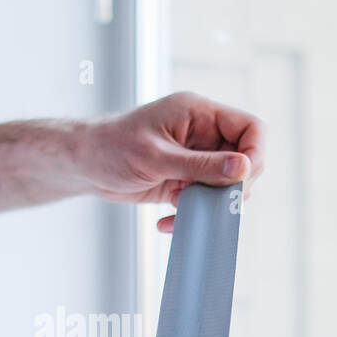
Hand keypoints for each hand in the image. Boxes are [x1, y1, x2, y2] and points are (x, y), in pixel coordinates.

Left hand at [82, 91, 265, 230]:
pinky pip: (203, 200)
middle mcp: (202, 134)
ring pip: (225, 185)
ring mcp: (194, 158)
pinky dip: (190, 215)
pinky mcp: (183, 180)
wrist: (82, 165)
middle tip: (210, 204)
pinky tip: (166, 222)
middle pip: (244, 160)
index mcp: (200, 114)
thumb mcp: (156, 157)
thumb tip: (243, 169)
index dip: (255, 154)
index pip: (251, 128)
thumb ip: (200, 165)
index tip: (242, 181)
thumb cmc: (111, 148)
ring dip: (209, 205)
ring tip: (180, 211)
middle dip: (231, 187)